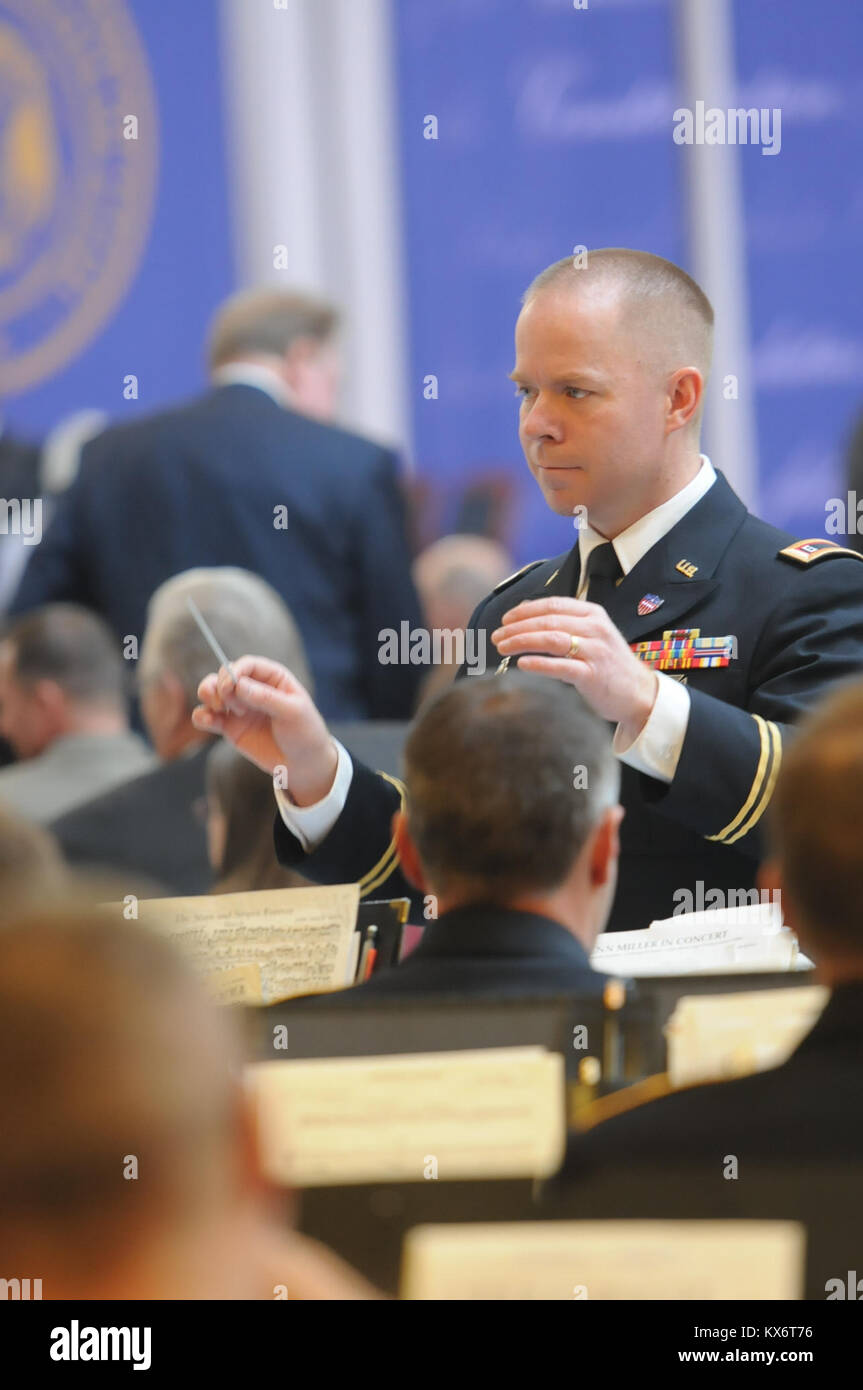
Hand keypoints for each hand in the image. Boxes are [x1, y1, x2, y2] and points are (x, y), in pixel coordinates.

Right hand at [192, 655, 337, 805]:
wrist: (303, 764)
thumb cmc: (304, 733)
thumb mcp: (292, 712)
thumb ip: (265, 698)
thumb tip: (238, 684)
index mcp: (272, 678)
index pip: (247, 665)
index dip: (234, 671)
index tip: (230, 686)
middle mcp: (252, 689)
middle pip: (223, 675)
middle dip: (220, 685)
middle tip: (228, 703)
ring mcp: (239, 707)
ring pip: (210, 692)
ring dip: (208, 695)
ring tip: (220, 710)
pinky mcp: (229, 727)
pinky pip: (206, 716)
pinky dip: (201, 716)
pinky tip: (209, 721)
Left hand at [491, 596, 658, 737]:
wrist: (639, 693)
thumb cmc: (609, 665)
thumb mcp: (591, 636)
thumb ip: (564, 625)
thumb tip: (525, 616)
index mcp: (593, 614)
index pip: (552, 604)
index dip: (524, 610)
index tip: (505, 619)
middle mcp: (595, 629)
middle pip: (547, 621)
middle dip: (517, 627)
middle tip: (496, 636)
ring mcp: (595, 651)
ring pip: (551, 639)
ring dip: (522, 641)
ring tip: (503, 648)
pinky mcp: (593, 675)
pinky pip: (561, 666)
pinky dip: (539, 664)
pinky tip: (521, 664)